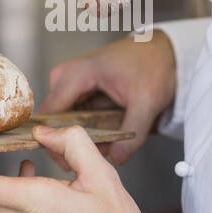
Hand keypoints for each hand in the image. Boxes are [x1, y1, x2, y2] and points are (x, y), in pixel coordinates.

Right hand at [38, 29, 176, 165]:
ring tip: (109, 145)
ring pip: (64, 123)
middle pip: (54, 122)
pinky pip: (74, 119)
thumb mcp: (147, 100)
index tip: (71, 160)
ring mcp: (70, 85)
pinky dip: (89, 131)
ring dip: (83, 138)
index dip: (56, 141)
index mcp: (75, 74)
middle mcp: (65, 78)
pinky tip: (107, 136)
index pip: (49, 115)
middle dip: (73, 143)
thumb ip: (134, 132)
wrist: (162, 52)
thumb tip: (117, 157)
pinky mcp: (78, 93)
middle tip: (97, 155)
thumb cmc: (152, 64)